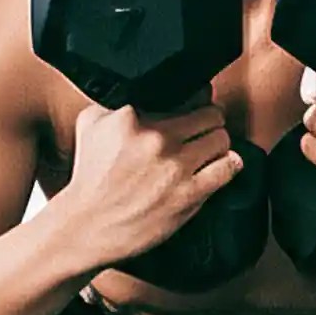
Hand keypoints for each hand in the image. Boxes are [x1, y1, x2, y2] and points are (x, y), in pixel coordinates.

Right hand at [59, 103, 242, 266]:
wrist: (86, 226)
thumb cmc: (89, 178)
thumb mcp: (91, 124)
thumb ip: (119, 100)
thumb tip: (153, 89)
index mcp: (132, 116)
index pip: (186, 93)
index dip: (194, 100)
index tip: (194, 106)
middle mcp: (156, 137)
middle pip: (210, 114)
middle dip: (210, 121)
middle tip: (204, 130)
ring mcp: (175, 166)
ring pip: (222, 139)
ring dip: (218, 144)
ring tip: (208, 151)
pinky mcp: (188, 194)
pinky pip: (228, 167)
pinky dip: (229, 164)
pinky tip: (219, 166)